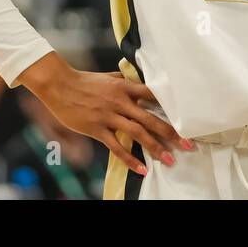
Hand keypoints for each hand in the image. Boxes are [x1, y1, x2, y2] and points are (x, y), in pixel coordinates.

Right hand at [20, 53, 192, 176]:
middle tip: (187, 145)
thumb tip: (141, 82)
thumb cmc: (85, 81)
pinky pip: (116, 147)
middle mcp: (120, 102)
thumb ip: (126, 81)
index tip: (185, 117)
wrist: (59, 85)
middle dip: (171, 133)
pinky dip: (130, 159)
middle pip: (150, 119)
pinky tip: (142, 169)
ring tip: (169, 160)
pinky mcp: (97, 128)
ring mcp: (108, 116)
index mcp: (125, 87)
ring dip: (155, 148)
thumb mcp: (109, 77)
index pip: (153, 95)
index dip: (170, 106)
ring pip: (137, 134)